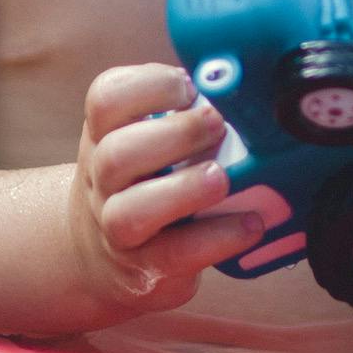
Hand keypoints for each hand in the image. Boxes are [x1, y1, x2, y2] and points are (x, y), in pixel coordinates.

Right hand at [65, 63, 267, 322]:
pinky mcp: (146, 268)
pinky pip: (175, 254)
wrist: (101, 257)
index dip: (148, 85)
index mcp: (104, 135)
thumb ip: (181, 112)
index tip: (189, 86)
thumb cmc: (143, 183)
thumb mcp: (145, 141)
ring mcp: (117, 228)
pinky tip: (250, 223)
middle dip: (176, 134)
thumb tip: (246, 84)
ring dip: (184, 190)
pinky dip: (217, 237)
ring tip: (222, 177)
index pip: (106, 99)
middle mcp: (101, 180)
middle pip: (116, 154)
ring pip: (131, 212)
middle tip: (218, 125)